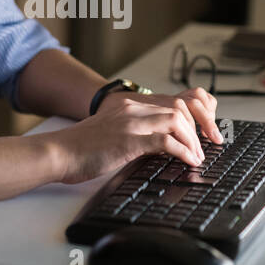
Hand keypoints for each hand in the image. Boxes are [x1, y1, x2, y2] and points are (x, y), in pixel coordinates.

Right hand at [56, 88, 221, 185]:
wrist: (58, 152)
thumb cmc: (80, 150)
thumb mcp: (112, 135)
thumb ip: (134, 135)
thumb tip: (160, 149)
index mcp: (128, 105)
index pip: (171, 103)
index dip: (192, 117)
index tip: (200, 134)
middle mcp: (132, 108)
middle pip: (179, 108)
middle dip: (199, 127)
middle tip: (207, 146)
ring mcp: (130, 122)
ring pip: (176, 121)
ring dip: (193, 140)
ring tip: (198, 156)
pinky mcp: (128, 139)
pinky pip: (166, 141)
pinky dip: (183, 151)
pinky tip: (188, 161)